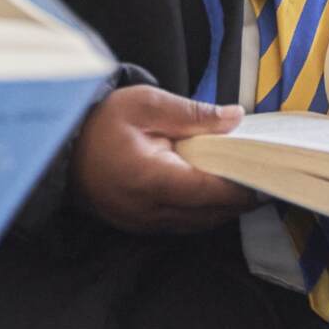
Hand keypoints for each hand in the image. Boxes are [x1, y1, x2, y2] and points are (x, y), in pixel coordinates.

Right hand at [71, 87, 255, 233]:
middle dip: (239, 199)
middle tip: (266, 176)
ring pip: (198, 224)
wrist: (60, 147)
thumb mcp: (146, 103)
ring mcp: (142, 222)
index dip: (242, 187)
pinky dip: (203, 211)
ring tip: (246, 182)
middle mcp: (147, 210)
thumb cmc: (102, 122)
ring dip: (223, 208)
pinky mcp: (139, 225)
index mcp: (150, 179)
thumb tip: (235, 119)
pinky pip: (182, 225)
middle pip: (209, 214)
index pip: (210, 192)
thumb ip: (193, 114)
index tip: (268, 174)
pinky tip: (214, 190)